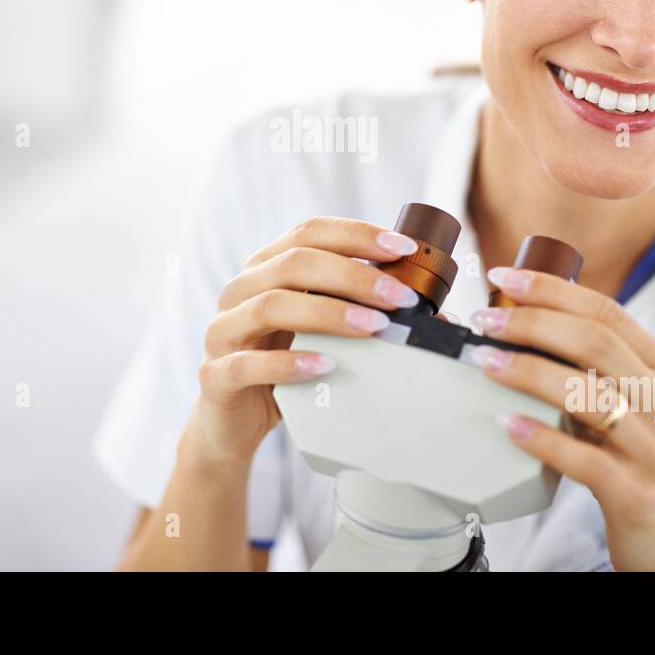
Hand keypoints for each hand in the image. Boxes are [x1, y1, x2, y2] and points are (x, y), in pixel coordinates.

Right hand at [192, 217, 422, 465]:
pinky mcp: (215, 373)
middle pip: (295, 263)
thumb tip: (439, 317)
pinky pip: (248, 363)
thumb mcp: (322, 332)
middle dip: (354, 275)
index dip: (358, 235)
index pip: (311, 232)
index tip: (403, 249)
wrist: (234, 422)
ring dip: (329, 312)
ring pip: (271, 304)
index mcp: (267, 267)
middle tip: (400, 297)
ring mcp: (222, 330)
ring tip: (374, 327)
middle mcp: (240, 289)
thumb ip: (361, 312)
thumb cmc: (287, 366)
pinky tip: (326, 366)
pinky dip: (289, 363)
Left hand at [468, 266, 654, 570]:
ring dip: (528, 372)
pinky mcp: (635, 492)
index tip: (505, 278)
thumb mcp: (636, 408)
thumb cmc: (643, 465)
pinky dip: (541, 438)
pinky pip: (584, 459)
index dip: (554, 290)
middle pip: (594, 345)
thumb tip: (526, 327)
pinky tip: (508, 423)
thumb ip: (598, 371)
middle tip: (484, 320)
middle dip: (532, 324)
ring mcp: (653, 449)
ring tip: (485, 363)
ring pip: (587, 396)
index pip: (608, 313)